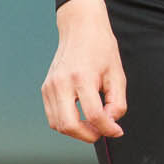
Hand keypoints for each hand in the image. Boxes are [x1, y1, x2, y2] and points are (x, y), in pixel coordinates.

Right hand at [43, 0, 128, 143]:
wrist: (80, 28)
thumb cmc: (101, 48)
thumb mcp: (117, 73)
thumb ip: (117, 102)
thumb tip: (111, 123)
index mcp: (82, 77)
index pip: (94, 115)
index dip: (108, 129)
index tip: (117, 131)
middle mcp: (62, 83)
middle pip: (70, 125)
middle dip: (88, 136)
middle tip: (102, 132)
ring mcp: (50, 86)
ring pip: (58, 125)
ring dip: (76, 132)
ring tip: (93, 125)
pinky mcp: (46, 88)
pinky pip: (53, 116)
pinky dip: (66, 123)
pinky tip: (81, 117)